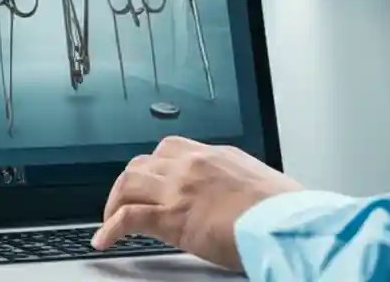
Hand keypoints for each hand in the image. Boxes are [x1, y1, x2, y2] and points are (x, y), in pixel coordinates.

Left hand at [93, 136, 302, 270]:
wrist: (284, 223)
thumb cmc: (285, 211)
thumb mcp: (264, 186)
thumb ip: (243, 187)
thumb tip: (246, 201)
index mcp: (219, 156)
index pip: (176, 148)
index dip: (158, 165)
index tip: (154, 178)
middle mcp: (195, 165)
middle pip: (146, 161)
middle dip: (132, 180)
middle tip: (127, 199)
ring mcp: (180, 188)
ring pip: (129, 182)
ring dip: (115, 201)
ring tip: (111, 218)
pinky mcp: (171, 217)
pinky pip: (128, 218)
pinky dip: (110, 229)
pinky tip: (104, 240)